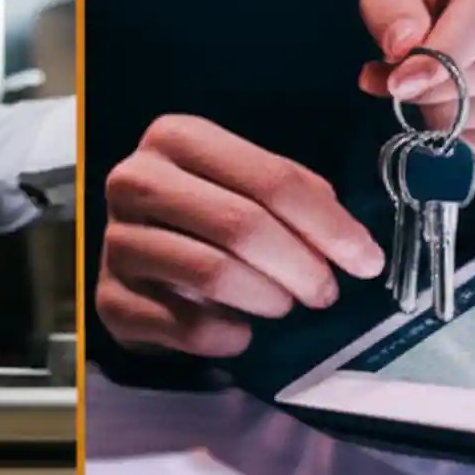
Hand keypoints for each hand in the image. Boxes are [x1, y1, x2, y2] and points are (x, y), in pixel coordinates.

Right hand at [97, 116, 384, 356]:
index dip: (328, 225)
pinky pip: (187, 327)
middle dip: (300, 266)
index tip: (365, 260)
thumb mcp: (249, 186)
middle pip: (241, 225)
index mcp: (175, 138)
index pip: (271, 179)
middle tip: (325, 293)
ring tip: (282, 305)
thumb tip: (356, 250)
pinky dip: (229, 336)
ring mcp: (116, 242)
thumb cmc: (206, 217)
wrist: (142, 262)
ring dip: (267, 299)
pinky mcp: (109, 300)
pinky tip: (239, 331)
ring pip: (212, 274)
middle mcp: (135, 181)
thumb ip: (300, 200)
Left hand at [358, 0, 474, 156]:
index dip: (443, 56)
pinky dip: (473, 138)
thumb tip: (404, 46)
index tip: (399, 83)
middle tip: (403, 92)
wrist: (447, 13)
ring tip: (419, 102)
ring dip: (457, 118)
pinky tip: (443, 121)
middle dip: (447, 90)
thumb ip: (391, 11)